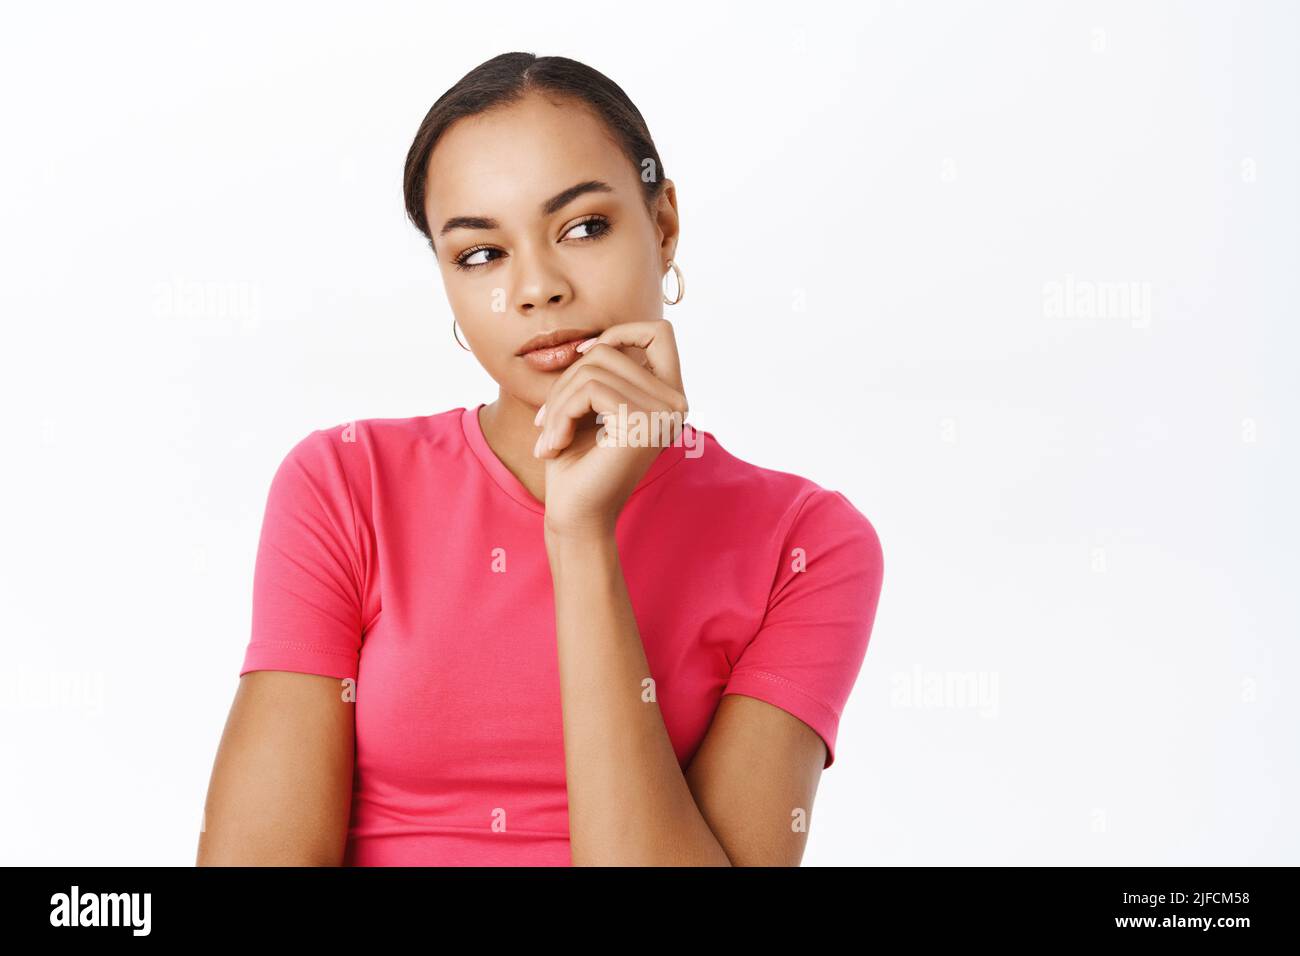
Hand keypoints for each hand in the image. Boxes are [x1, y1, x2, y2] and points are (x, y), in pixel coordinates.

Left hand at [533, 319, 688, 536]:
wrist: (576, 518)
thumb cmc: (578, 465)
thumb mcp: (591, 408)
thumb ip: (601, 372)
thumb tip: (593, 341)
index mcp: (668, 398)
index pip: (660, 331)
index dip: (621, 332)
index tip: (583, 358)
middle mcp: (675, 404)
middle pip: (611, 350)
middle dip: (567, 378)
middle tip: (546, 420)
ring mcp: (662, 413)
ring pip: (594, 369)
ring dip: (557, 401)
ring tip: (548, 435)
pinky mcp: (640, 424)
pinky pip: (589, 390)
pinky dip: (559, 414)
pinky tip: (552, 445)